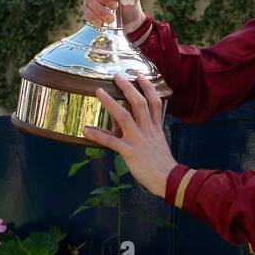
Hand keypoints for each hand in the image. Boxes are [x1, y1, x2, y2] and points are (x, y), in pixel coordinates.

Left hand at [83, 72, 176, 198]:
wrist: (168, 179)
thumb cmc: (163, 163)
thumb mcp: (159, 142)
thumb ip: (150, 131)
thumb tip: (140, 124)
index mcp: (156, 127)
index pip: (154, 102)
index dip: (147, 87)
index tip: (140, 75)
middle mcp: (147, 130)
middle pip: (139, 103)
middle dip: (129, 88)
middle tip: (117, 75)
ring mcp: (138, 140)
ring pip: (124, 117)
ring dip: (110, 103)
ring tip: (99, 92)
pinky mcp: (130, 152)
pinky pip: (111, 141)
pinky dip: (97, 135)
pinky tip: (86, 129)